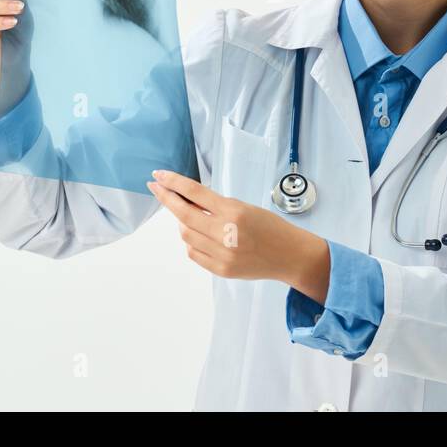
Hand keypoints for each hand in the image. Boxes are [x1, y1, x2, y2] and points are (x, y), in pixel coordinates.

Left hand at [147, 170, 329, 295]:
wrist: (290, 256)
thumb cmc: (270, 228)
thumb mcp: (245, 207)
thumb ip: (216, 206)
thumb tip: (186, 200)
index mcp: (234, 212)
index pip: (195, 193)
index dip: (173, 183)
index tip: (159, 176)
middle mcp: (226, 233)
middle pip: (184, 214)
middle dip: (166, 199)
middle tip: (156, 188)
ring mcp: (222, 254)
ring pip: (186, 235)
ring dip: (182, 223)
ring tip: (190, 216)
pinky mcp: (221, 270)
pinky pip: (194, 253)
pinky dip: (191, 242)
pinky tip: (198, 235)